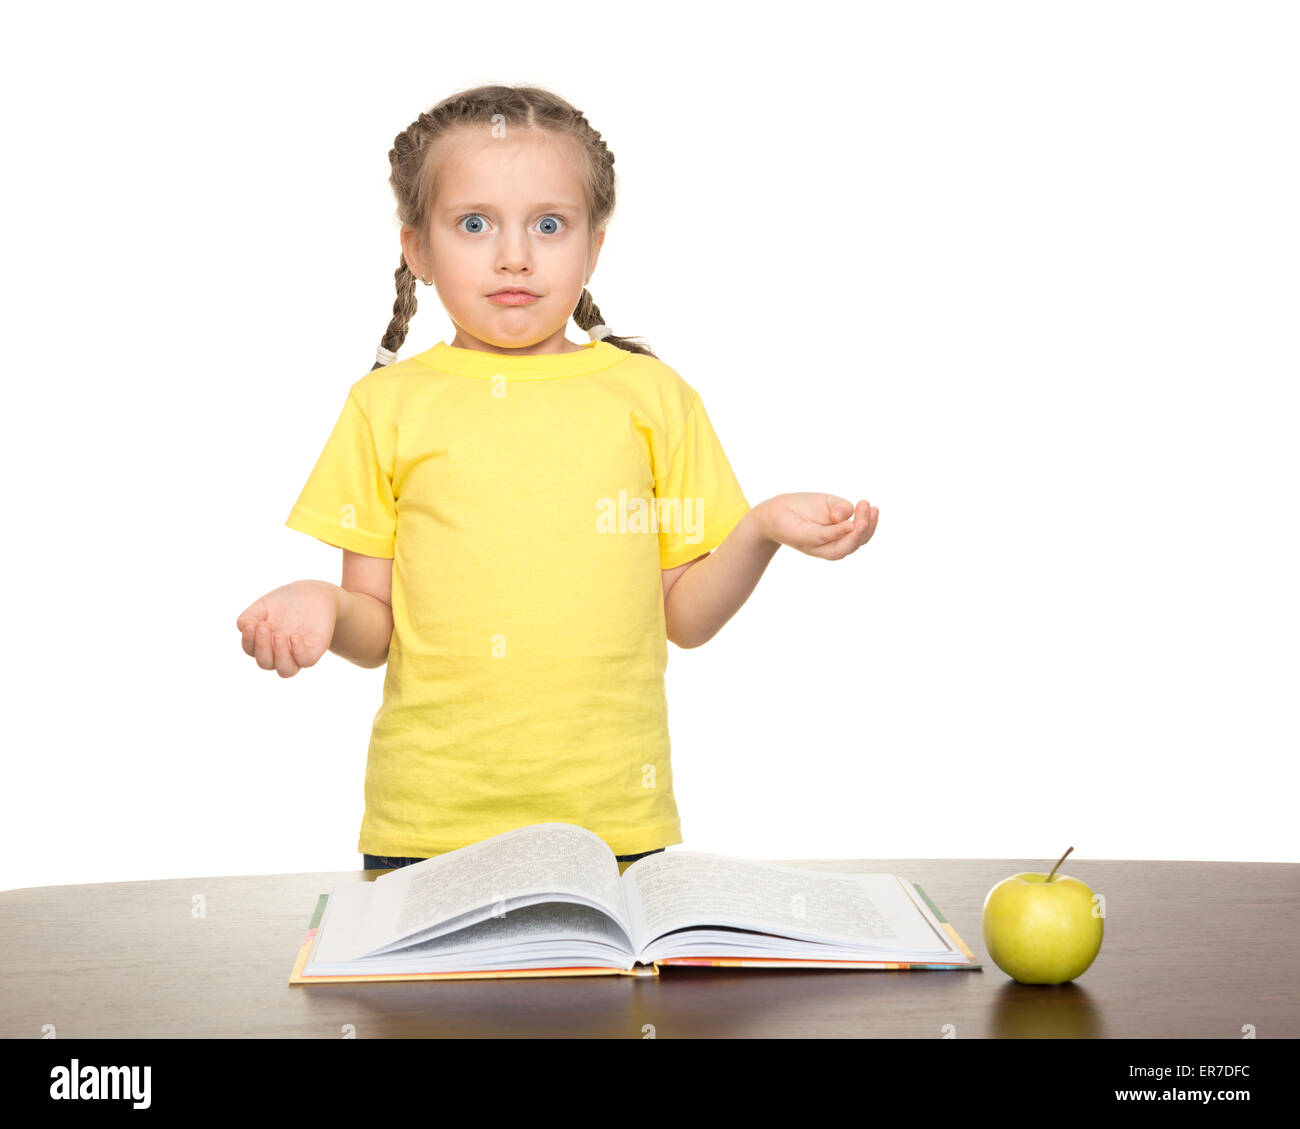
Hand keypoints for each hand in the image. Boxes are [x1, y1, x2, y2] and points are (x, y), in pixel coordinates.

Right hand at [236, 580, 338, 677]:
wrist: (312, 594)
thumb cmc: (284, 602)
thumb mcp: (263, 606)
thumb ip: (249, 616)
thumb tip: (243, 627)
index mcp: (263, 644)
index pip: (251, 649)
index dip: (249, 640)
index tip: (251, 624)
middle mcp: (278, 654)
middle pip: (265, 663)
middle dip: (262, 646)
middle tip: (264, 626)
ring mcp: (296, 654)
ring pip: (286, 670)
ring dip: (280, 655)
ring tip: (279, 636)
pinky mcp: (314, 650)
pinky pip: (306, 660)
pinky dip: (299, 652)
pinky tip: (294, 637)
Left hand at [756, 493, 878, 559]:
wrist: (773, 511)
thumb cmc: (802, 509)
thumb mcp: (828, 503)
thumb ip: (841, 508)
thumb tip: (846, 516)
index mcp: (838, 538)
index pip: (860, 537)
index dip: (871, 525)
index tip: (874, 507)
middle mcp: (828, 546)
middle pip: (854, 545)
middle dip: (866, 528)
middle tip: (869, 507)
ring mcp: (816, 546)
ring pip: (841, 549)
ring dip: (855, 535)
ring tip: (862, 519)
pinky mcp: (804, 539)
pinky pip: (823, 538)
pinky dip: (836, 533)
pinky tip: (847, 524)